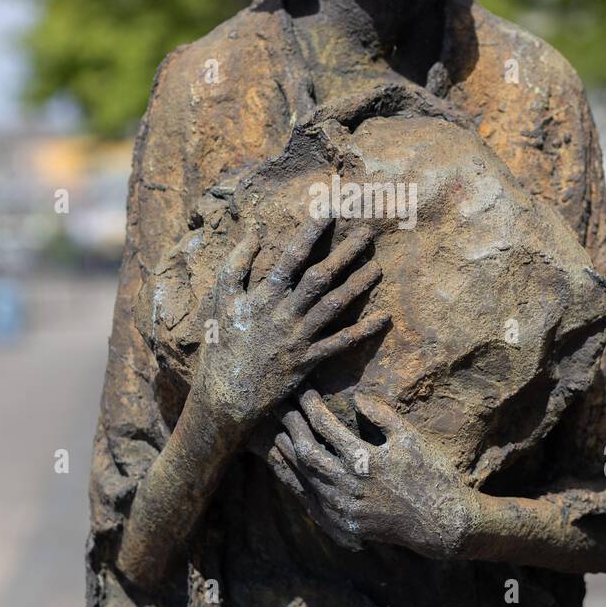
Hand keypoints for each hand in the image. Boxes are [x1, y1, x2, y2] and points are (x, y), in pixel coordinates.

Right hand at [191, 217, 388, 439]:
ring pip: (334, 306)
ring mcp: (298, 338)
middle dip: (345, 253)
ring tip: (378, 268)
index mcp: (262, 296)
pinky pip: (339, 344)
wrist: (225, 396)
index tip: (330, 210)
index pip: (290, 257)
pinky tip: (384, 317)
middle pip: (320, 277)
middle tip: (369, 232)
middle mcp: (283, 314)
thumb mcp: (221, 302)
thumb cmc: (223, 345)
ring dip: (358, 286)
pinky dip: (363, 331)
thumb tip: (254, 233)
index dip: (311, 232)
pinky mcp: (308, 361)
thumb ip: (235, 265)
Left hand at [268, 388, 474, 559]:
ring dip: (287, 455)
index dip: (311, 406)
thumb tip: (357, 398)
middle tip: (280, 408)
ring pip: (304, 478)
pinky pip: (310, 501)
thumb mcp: (411, 438)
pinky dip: (296, 483)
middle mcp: (349, 486)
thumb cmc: (431, 475)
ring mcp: (344, 508)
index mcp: (365, 461)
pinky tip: (288, 470)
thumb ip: (383, 415)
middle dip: (291, 427)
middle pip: (307, 452)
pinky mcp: (344, 524)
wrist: (440, 524)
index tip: (303, 392)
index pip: (326, 427)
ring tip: (275, 435)